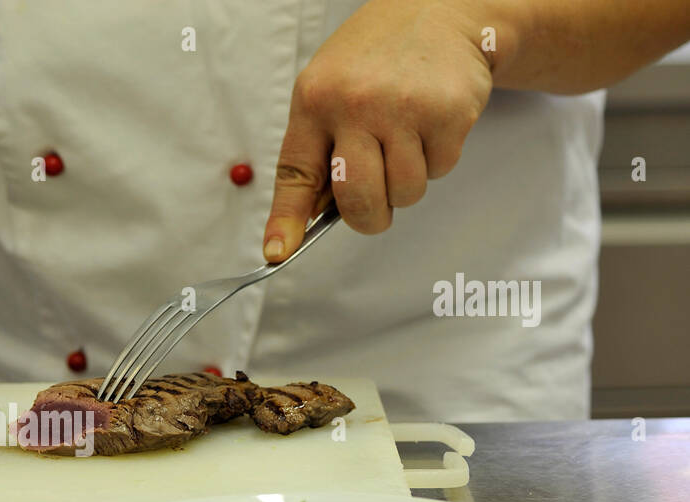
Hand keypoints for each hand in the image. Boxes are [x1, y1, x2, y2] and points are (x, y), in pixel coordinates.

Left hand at [262, 0, 494, 261]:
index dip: (286, 220)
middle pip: (358, 200)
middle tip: (376, 202)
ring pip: (404, 193)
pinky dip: (436, 158)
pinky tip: (429, 122)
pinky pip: (439, 171)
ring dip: (406, 182)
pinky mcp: (449, 113)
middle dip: (368, 216)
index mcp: (315, 100)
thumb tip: (310, 218)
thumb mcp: (329, 90)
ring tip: (405, 139)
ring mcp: (404, 108)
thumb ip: (317, 150)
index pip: (296, 174)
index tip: (277, 252)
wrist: (439, 10)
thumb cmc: (376, 58)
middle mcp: (356, 104)